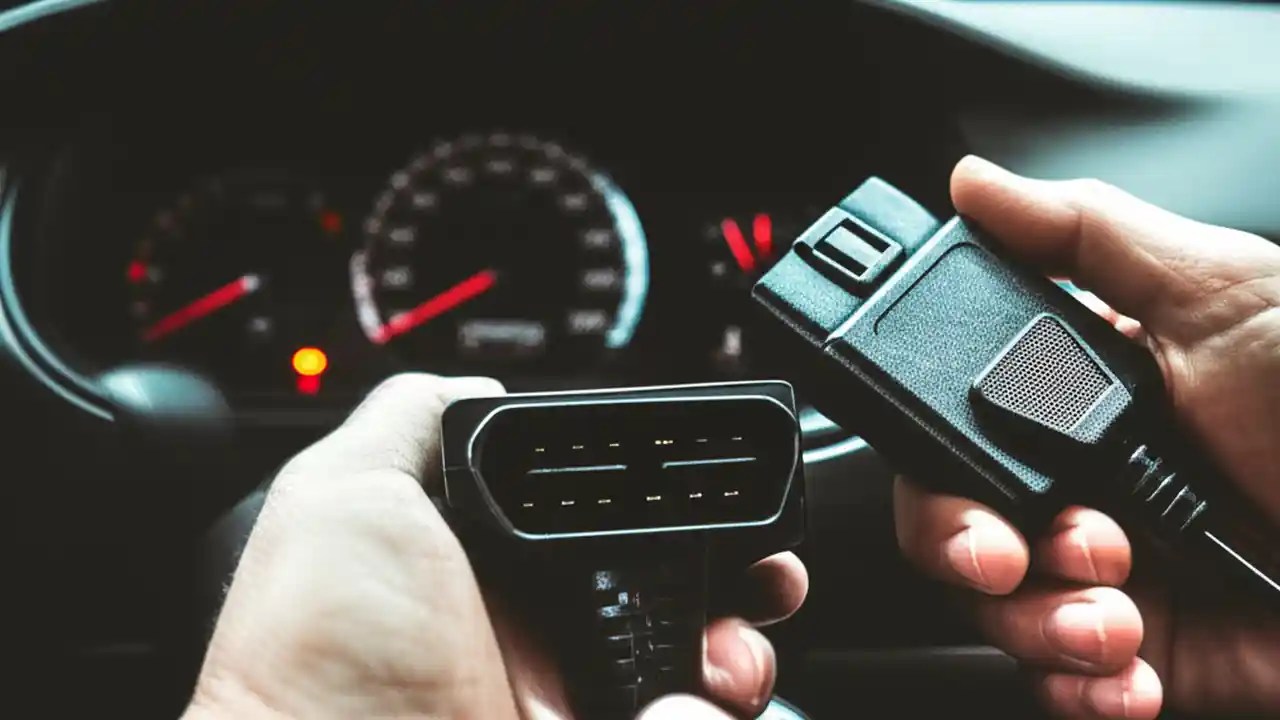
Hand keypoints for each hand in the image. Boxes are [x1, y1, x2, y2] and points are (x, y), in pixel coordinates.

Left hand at [182, 374, 807, 719]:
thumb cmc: (314, 652)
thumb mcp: (344, 495)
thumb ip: (413, 422)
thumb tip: (480, 387)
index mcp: (496, 564)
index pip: (612, 519)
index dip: (674, 505)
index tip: (724, 497)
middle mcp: (543, 632)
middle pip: (677, 589)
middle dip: (739, 575)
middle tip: (762, 577)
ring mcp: (574, 702)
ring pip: (703, 669)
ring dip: (739, 651)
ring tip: (725, 653)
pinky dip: (704, 713)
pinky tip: (675, 706)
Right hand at [895, 156, 1279, 717]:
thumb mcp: (1220, 292)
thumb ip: (1083, 236)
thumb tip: (976, 187)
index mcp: (1078, 400)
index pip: (954, 434)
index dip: (940, 473)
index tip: (977, 499)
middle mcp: (1081, 484)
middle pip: (952, 528)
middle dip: (973, 552)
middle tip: (1034, 556)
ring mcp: (1113, 572)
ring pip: (999, 613)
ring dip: (1040, 626)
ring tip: (1121, 618)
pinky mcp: (1154, 651)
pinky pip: (1064, 683)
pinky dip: (1079, 689)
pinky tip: (1129, 673)